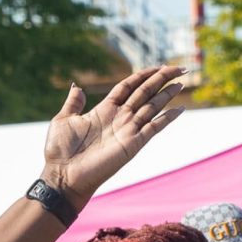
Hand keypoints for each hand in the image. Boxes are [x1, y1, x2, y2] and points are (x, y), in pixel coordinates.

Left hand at [40, 66, 185, 210]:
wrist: (62, 176)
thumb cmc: (59, 151)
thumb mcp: (63, 120)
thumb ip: (73, 103)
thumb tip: (76, 86)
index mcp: (104, 109)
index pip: (129, 86)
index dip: (143, 75)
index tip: (158, 66)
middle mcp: (119, 118)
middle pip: (145, 92)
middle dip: (162, 79)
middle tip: (180, 68)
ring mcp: (127, 130)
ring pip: (152, 106)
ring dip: (167, 94)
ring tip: (181, 82)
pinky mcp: (132, 144)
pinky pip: (154, 127)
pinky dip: (167, 118)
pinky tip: (180, 109)